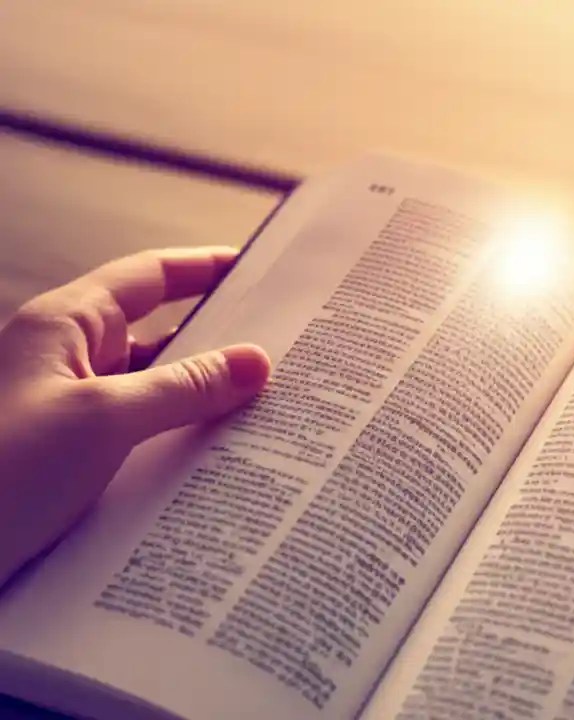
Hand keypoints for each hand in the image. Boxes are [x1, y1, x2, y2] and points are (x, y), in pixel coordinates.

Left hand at [0, 248, 269, 584]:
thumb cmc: (0, 472)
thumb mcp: (104, 421)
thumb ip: (184, 388)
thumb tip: (254, 362)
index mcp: (63, 325)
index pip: (150, 275)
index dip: (207, 268)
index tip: (265, 273)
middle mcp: (62, 360)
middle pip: (158, 334)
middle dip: (219, 343)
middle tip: (287, 352)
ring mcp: (64, 410)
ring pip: (150, 390)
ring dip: (201, 400)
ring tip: (269, 410)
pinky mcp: (66, 460)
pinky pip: (137, 436)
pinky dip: (177, 441)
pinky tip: (219, 462)